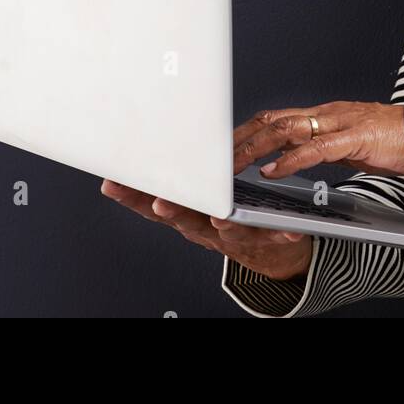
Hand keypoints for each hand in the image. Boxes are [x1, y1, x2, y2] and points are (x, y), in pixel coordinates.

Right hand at [100, 179, 312, 281]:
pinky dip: (280, 232)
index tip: (114, 182)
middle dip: (173, 209)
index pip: (152, 203)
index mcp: (187, 214)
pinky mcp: (264, 240)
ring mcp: (233, 237)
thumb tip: (139, 150)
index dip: (132, 195)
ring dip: (223, 223)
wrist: (266, 253)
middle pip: (185, 219)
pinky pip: (272, 236)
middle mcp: (204, 228)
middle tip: (162, 202)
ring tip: (221, 217)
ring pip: (227, 230)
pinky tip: (289, 230)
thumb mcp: (192, 203)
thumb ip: (174, 181)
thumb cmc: (223, 219)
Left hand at [233, 101, 403, 180]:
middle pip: (273, 120)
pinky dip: (291, 160)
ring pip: (287, 129)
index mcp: (325, 115)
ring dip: (255, 148)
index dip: (245, 131)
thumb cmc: (396, 141)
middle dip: (240, 139)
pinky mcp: (358, 138)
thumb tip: (290, 160)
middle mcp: (328, 114)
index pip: (275, 118)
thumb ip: (322, 149)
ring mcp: (342, 123)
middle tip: (213, 160)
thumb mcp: (349, 145)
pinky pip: (318, 148)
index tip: (221, 150)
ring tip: (232, 166)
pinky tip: (273, 171)